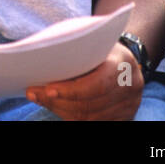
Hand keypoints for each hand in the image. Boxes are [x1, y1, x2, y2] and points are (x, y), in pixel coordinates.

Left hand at [26, 42, 142, 119]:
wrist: (126, 58)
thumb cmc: (101, 46)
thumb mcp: (92, 41)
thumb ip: (74, 51)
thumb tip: (41, 65)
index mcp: (123, 64)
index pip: (97, 84)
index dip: (71, 90)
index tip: (47, 89)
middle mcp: (131, 87)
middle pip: (90, 104)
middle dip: (58, 101)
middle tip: (33, 94)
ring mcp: (129, 105)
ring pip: (89, 117)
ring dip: (60, 110)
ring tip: (41, 99)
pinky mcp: (124, 117)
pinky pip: (94, 122)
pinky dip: (72, 116)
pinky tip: (56, 106)